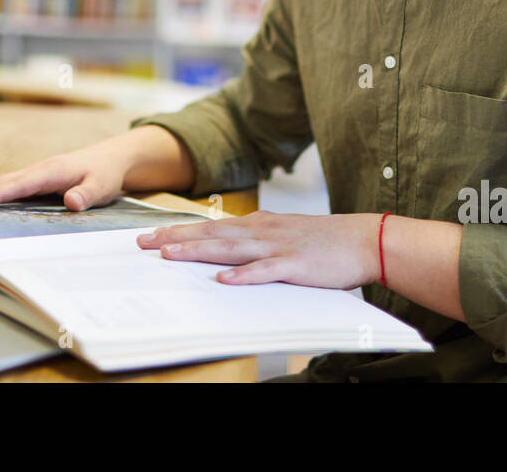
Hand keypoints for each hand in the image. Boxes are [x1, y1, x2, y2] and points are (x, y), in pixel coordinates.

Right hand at [0, 146, 129, 211]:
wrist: (108, 160)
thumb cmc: (104, 173)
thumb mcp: (102, 186)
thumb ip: (87, 194)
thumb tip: (72, 202)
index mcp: (51, 171)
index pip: (21, 185)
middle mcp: (36, 171)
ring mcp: (32, 175)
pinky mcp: (31, 182)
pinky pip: (5, 188)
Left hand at [136, 210, 380, 289]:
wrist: (364, 239)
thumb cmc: (323, 242)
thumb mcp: (283, 235)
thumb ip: (255, 242)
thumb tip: (225, 254)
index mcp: (258, 225)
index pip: (210, 227)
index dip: (179, 231)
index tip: (150, 235)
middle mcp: (262, 231)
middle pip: (211, 234)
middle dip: (176, 239)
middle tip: (143, 243)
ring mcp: (277, 247)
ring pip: (230, 249)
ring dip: (198, 251)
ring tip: (169, 255)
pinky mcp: (295, 265)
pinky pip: (265, 272)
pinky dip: (244, 276)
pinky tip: (224, 281)